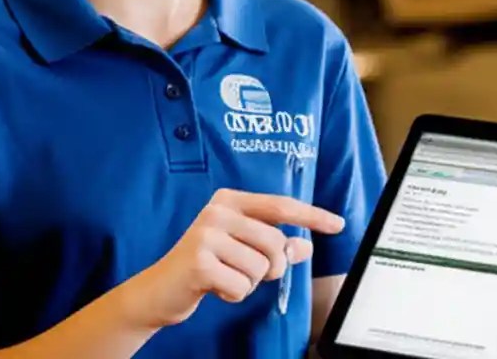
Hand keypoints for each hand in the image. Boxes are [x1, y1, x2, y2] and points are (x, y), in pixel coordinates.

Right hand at [138, 189, 344, 327]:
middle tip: (245, 271)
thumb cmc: (204, 266)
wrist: (159, 290)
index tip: (337, 224)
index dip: (312, 216)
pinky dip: (234, 295)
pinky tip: (214, 288)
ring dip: (249, 282)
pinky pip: (242, 286)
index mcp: (230, 201)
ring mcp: (206, 235)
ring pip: (261, 267)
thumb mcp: (241, 250)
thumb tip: (305, 247)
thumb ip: (273, 245)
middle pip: (275, 243)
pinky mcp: (199, 262)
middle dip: (270, 267)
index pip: (281, 206)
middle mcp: (217, 212)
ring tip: (226, 277)